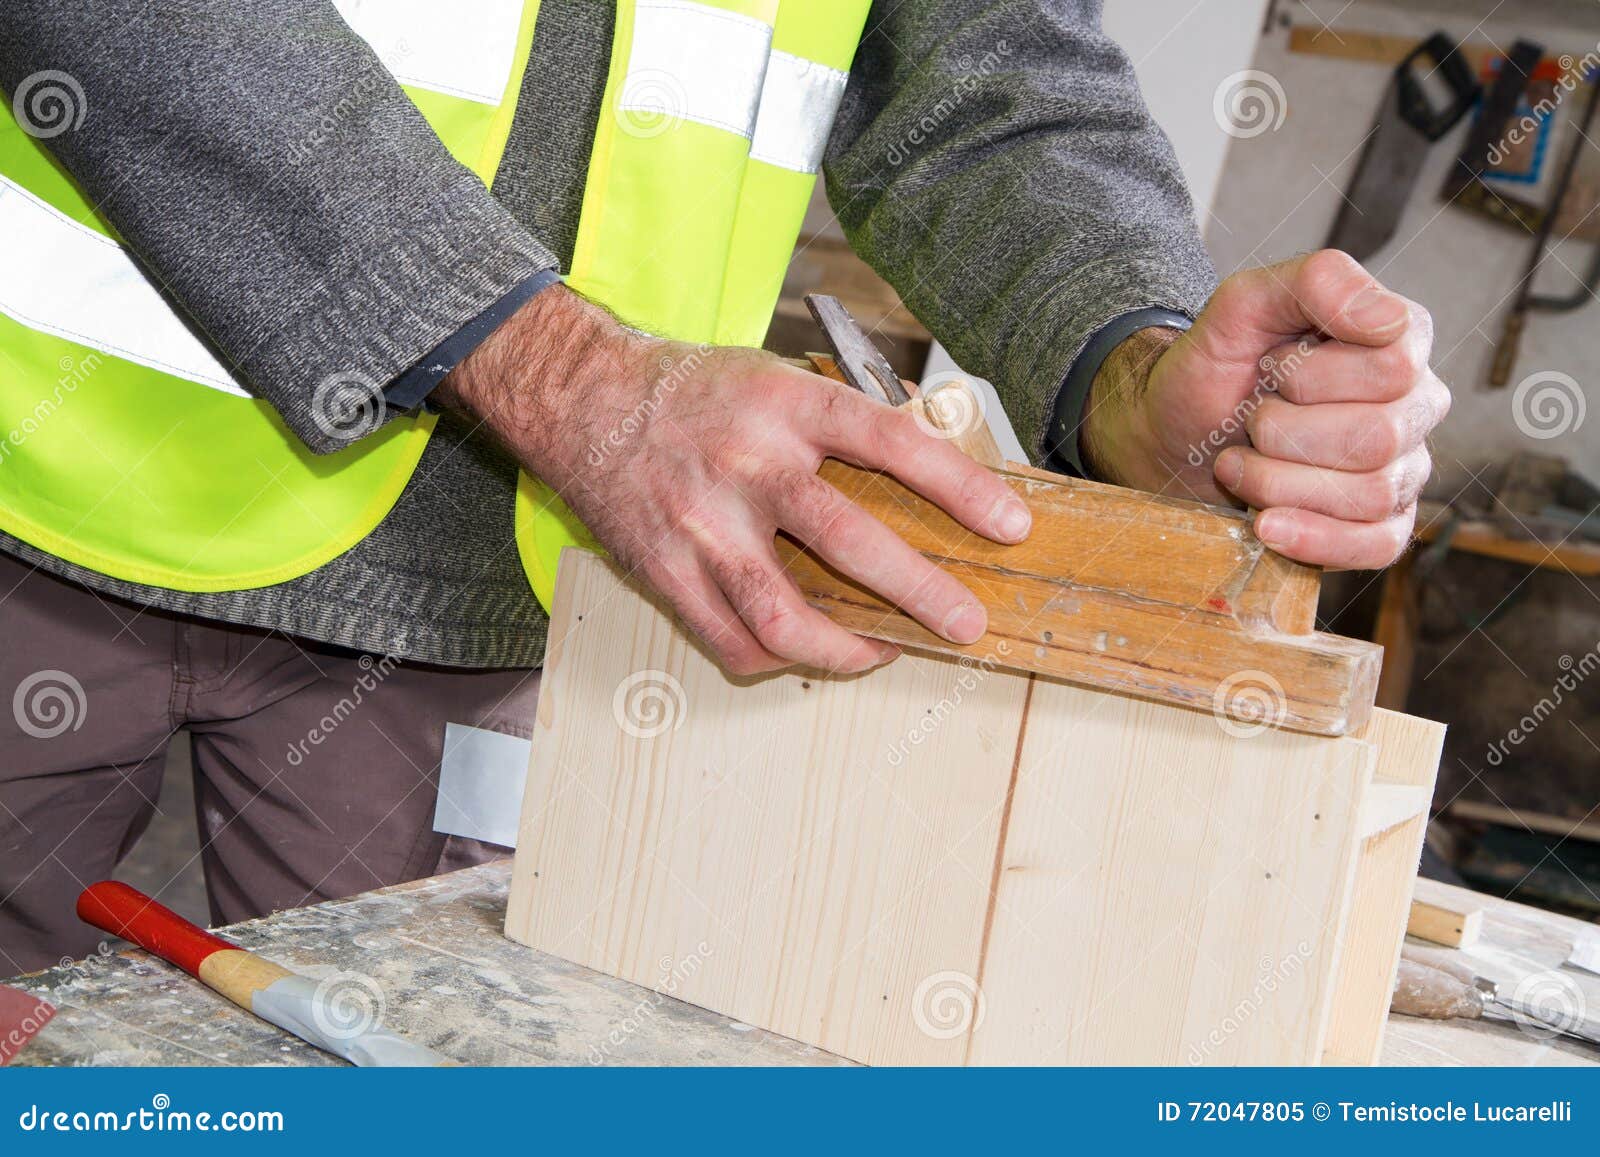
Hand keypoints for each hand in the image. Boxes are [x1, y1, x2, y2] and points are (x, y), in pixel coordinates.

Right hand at [440, 286, 1031, 674]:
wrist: (583, 401)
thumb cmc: (695, 393)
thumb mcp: (775, 377)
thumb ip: (843, 420)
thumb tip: (932, 459)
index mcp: (785, 405)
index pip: (890, 443)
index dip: (959, 487)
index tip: (1010, 527)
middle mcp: (747, 465)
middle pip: (849, 540)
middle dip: (921, 591)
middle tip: (966, 622)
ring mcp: (704, 526)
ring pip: (786, 614)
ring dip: (851, 647)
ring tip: (889, 652)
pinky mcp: (667, 572)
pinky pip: (735, 640)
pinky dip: (784, 657)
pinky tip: (813, 648)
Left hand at [1081, 250, 1449, 569]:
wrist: (1172, 434)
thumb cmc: (1215, 366)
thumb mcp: (1244, 303)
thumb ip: (1317, 281)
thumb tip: (1388, 320)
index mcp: (1400, 340)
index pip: (1393, 368)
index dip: (1311, 376)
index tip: (1270, 367)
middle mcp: (1416, 405)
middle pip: (1378, 438)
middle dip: (1285, 433)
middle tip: (1249, 420)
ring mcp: (1404, 469)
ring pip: (1370, 494)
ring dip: (1279, 483)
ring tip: (1238, 463)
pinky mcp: (1381, 526)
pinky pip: (1377, 546)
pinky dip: (1313, 539)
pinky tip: (1265, 526)